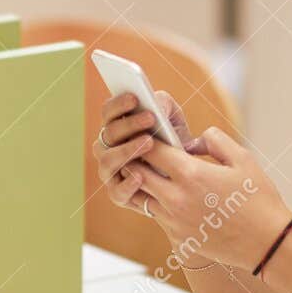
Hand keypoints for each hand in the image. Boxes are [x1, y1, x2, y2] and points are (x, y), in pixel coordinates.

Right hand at [92, 90, 200, 217]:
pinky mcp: (119, 194)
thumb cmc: (173, 142)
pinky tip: (141, 176)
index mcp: (116, 126)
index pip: (108, 112)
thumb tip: (156, 106)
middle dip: (129, 124)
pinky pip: (117, 191)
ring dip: (127, 150)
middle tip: (150, 118)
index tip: (135, 97)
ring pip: (107, 160)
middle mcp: (108, 148)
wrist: (184, 176)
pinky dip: (127, 184)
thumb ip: (164, 106)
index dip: (118, 103)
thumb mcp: (173, 119)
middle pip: (108, 134)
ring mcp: (110, 172)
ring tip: (149, 144)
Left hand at [125, 128, 291, 269]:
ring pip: (141, 197)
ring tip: (155, 173)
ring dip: (143, 183)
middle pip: (136, 174)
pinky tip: (171, 196)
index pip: (151, 151)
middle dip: (137, 160)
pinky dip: (157, 203)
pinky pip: (156, 215)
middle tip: (144, 153)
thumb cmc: (259, 199)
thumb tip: (193, 141)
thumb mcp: (243, 159)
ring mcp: (173, 221)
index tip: (150, 135)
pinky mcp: (177, 237)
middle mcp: (175, 198)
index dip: (147, 140)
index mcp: (191, 175)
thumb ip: (215, 141)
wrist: (267, 245)